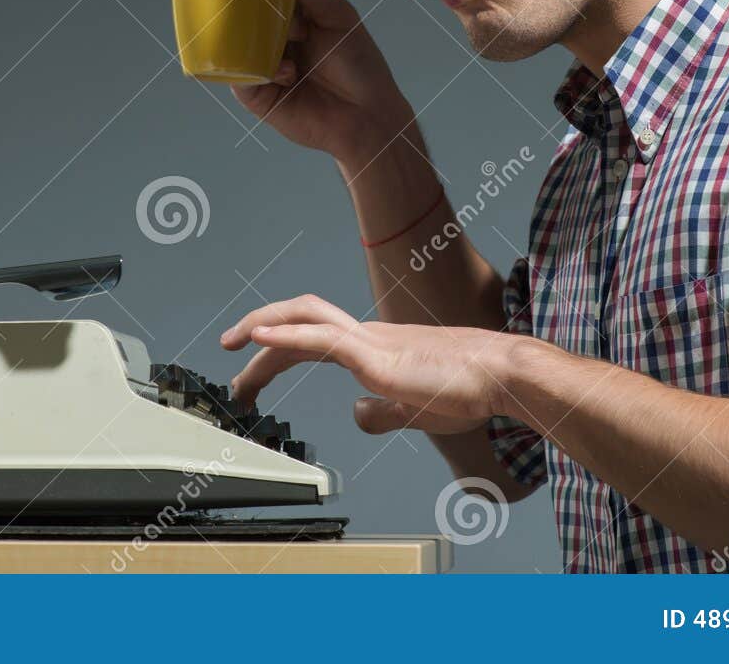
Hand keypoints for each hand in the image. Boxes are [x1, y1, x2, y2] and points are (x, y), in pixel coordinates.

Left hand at [219, 294, 523, 434]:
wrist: (500, 375)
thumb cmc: (468, 390)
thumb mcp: (412, 410)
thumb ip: (381, 412)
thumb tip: (355, 413)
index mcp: (373, 347)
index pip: (311, 342)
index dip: (276, 355)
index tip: (250, 379)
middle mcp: (366, 336)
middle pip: (298, 321)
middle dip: (258, 337)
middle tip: (229, 364)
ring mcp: (369, 341)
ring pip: (303, 316)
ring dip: (262, 326)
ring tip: (232, 343)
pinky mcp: (375, 354)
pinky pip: (321, 337)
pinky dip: (284, 334)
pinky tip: (259, 340)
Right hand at [232, 0, 413, 164]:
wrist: (368, 116)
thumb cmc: (358, 64)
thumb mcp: (337, 15)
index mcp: (289, 22)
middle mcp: (271, 44)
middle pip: (243, 21)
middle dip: (247, 10)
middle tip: (257, 1)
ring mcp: (261, 70)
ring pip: (237, 48)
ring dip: (256, 41)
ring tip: (289, 39)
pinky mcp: (257, 97)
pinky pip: (240, 79)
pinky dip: (260, 70)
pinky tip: (288, 71)